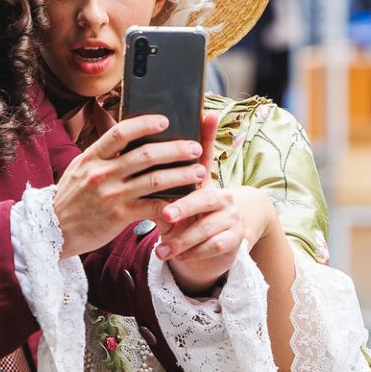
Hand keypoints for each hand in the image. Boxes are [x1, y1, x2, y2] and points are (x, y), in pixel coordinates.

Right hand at [53, 115, 205, 258]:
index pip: (121, 132)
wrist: (54, 231)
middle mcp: (102, 173)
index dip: (145, 124)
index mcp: (92, 157)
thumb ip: (103, 154)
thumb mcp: (80, 169)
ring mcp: (112, 195)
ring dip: (182, 174)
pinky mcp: (120, 216)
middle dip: (176, 149)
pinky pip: (153, 206)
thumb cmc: (72, 197)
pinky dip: (172, 202)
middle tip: (195, 147)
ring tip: (199, 171)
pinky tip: (185, 199)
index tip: (165, 120)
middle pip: (146, 154)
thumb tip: (130, 135)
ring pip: (156, 180)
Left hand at [154, 114, 266, 294]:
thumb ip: (160, 197)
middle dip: (184, 207)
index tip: (209, 115)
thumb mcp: (175, 208)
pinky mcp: (236, 237)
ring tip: (161, 250)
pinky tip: (180, 257)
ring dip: (181, 240)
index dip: (209, 134)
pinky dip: (194, 253)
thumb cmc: (188, 223)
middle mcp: (221, 196)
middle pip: (204, 197)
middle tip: (166, 216)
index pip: (206, 155)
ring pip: (206, 227)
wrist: (216, 249)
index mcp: (204, 184)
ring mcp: (231, 217)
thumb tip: (134, 185)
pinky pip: (214, 245)